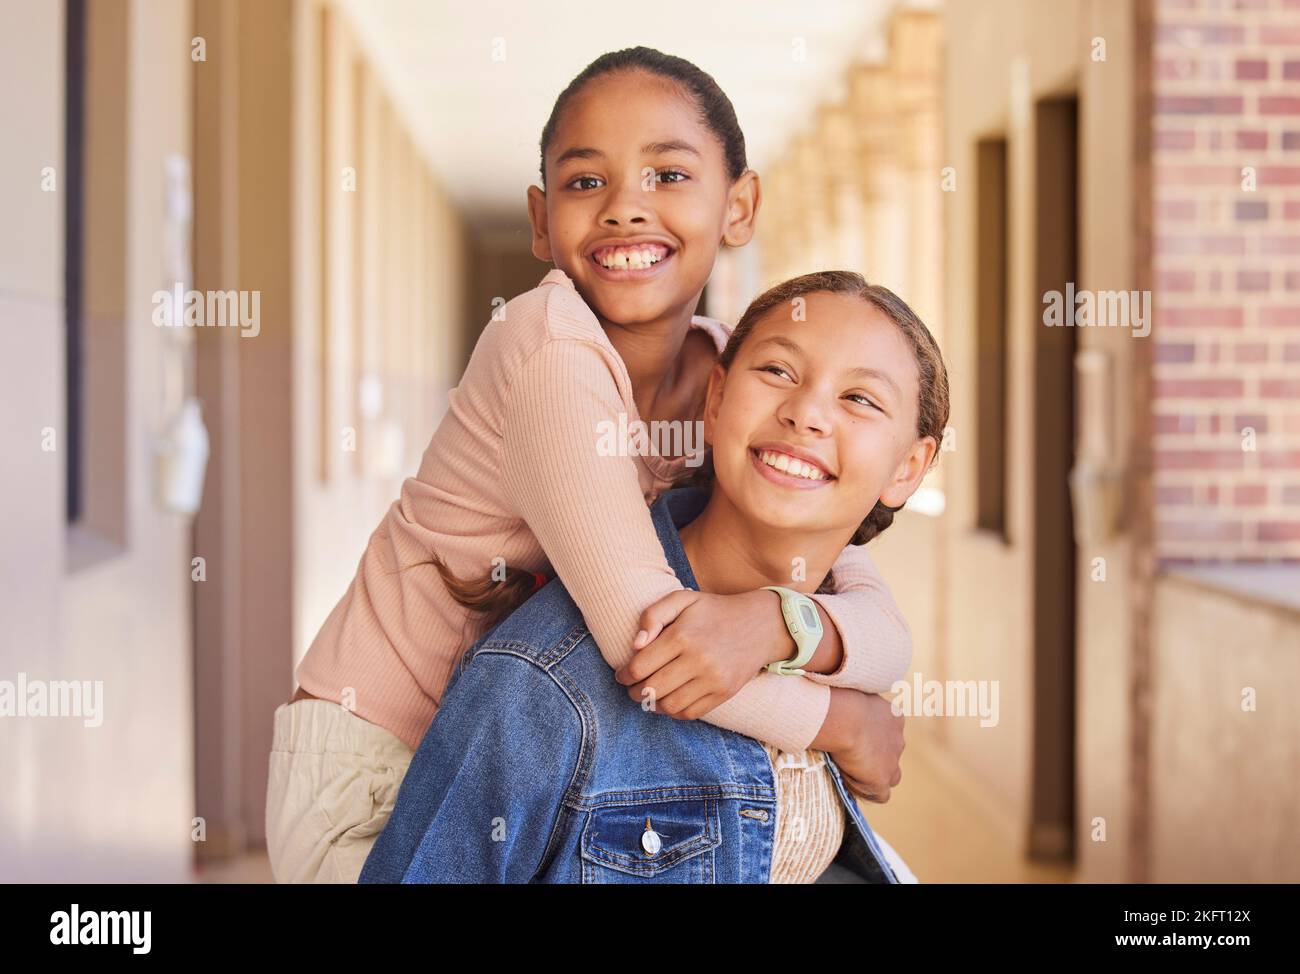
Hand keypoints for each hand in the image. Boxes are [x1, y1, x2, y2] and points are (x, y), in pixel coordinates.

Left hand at [614, 590, 785, 718]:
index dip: (624, 674)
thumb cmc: (714, 611)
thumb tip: (635, 644)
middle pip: (651, 689)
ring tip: (648, 695)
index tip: (621, 674)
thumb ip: (652, 615)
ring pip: (668, 705)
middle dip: (634, 691)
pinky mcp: (724, 693)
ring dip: (652, 704)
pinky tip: (669, 700)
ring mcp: (713, 679)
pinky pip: (689, 713)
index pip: (639, 666)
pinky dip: (673, 711)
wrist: (761, 624)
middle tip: (632, 687)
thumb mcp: (682, 599)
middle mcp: (698, 660)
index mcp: (682, 635)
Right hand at [822, 689, 904, 803]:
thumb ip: (857, 707)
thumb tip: (842, 709)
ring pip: (890, 775)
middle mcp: (898, 739)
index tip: (854, 738)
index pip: (888, 734)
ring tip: (849, 772)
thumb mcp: (855, 696)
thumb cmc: (841, 701)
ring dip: (873, 776)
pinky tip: (849, 784)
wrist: (843, 718)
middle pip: (890, 755)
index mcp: (894, 717)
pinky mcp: (882, 778)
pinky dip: (867, 791)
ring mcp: (892, 761)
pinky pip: (881, 794)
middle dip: (875, 757)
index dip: (872, 739)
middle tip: (850, 756)